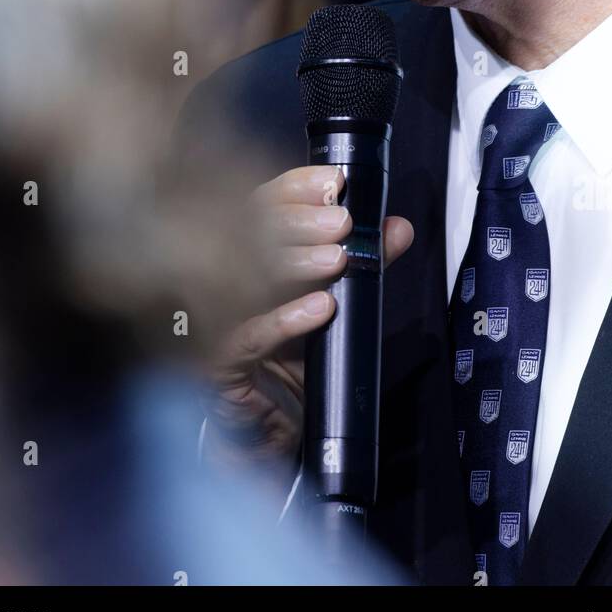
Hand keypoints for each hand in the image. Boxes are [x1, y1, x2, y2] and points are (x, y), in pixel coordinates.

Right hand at [203, 164, 413, 467]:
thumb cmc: (293, 357)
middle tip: (342, 223)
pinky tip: (321, 307)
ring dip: (295, 263)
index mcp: (246, 252)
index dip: (296, 188)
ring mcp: (213, 317)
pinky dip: (286, 319)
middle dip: (299, 221)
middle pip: (247, 232)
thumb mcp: (334, 301)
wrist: (266, 430)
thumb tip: (399, 228)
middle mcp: (221, 276)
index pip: (262, 205)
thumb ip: (365, 264)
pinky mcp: (216, 361)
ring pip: (245, 277)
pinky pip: (247, 335)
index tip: (334, 182)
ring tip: (337, 260)